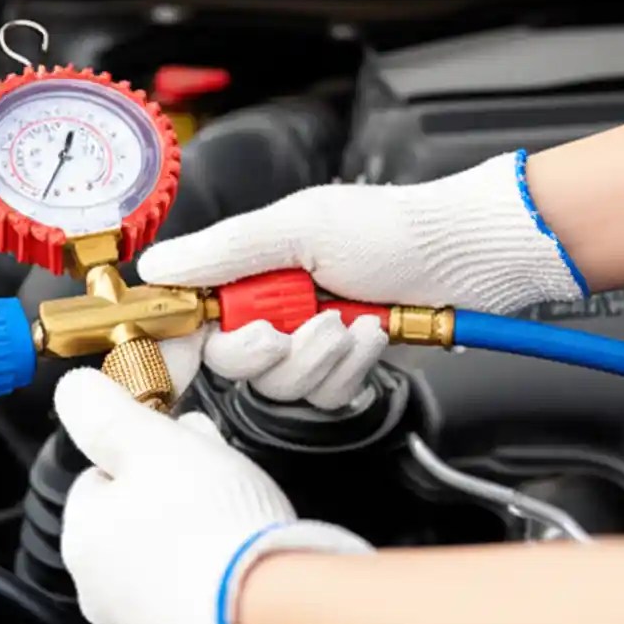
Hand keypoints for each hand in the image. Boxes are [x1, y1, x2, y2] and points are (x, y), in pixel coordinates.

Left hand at [57, 368, 372, 623]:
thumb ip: (107, 413)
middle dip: (175, 487)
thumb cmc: (211, 528)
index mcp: (84, 536)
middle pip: (136, 514)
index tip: (179, 442)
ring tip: (238, 514)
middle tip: (215, 473)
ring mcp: (143, 620)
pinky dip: (217, 570)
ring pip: (168, 552)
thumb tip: (74, 389)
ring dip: (198, 528)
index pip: (100, 476)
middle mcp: (102, 587)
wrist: (268, 611)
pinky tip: (243, 555)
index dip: (144, 450)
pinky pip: (198, 588)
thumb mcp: (152, 443)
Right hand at [143, 150, 587, 407]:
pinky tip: (372, 335)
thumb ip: (225, 251)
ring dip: (318, 358)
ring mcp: (311, 339)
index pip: (195, 314)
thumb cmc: (392, 229)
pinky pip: (326, 395)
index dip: (186, 339)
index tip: (192, 350)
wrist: (465, 257)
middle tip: (293, 328)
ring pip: (281, 385)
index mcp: (254, 265)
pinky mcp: (345, 367)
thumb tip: (158, 265)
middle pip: (233, 362)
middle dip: (268, 351)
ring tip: (350, 322)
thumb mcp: (300, 228)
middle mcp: (276, 304)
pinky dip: (351, 369)